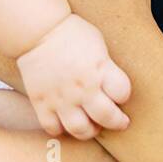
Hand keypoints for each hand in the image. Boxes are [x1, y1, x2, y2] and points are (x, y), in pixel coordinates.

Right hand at [16, 12, 131, 139]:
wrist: (38, 29)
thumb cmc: (71, 32)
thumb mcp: (98, 44)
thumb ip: (106, 67)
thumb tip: (112, 86)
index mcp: (100, 68)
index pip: (123, 93)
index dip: (123, 95)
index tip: (119, 94)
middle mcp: (82, 86)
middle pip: (107, 117)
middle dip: (116, 121)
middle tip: (117, 120)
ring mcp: (61, 97)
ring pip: (80, 129)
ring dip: (89, 131)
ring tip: (91, 125)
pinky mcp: (41, 102)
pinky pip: (52, 127)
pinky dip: (60, 128)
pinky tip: (65, 119)